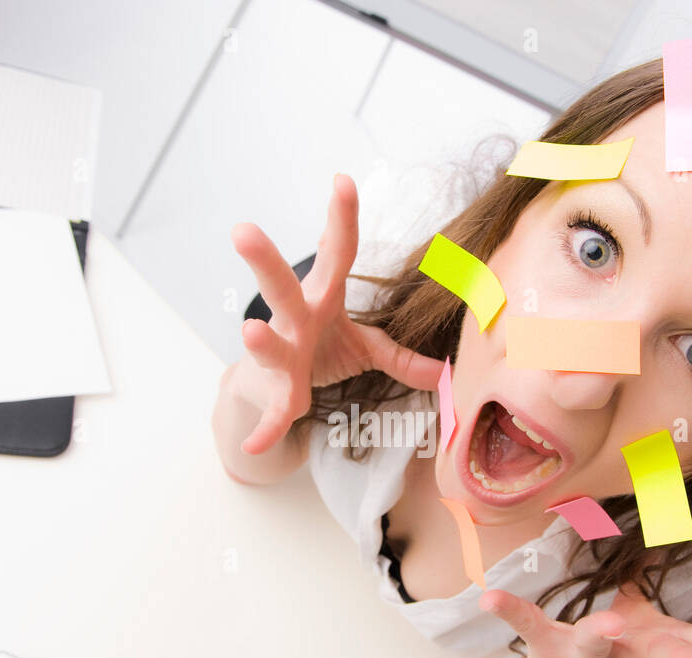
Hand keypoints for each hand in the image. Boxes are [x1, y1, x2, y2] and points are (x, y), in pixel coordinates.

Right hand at [230, 173, 444, 454]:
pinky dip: (266, 427)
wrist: (270, 389)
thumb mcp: (363, 348)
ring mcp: (281, 355)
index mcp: (322, 298)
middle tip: (242, 230)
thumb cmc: (317, 352)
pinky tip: (255, 443)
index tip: (343, 181)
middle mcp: (296, 319)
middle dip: (264, 261)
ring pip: (270, 344)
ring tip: (250, 329)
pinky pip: (274, 412)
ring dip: (261, 340)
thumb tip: (448, 369)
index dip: (339, 220)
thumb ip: (401, 355)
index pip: (336, 254)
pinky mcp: (276, 392)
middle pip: (282, 287)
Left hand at [479, 583, 691, 657]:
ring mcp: (592, 654)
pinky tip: (490, 596)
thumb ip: (671, 594)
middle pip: (672, 657)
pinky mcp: (553, 653)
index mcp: (668, 646)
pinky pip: (534, 625)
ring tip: (607, 625)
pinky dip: (512, 607)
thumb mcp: (647, 630)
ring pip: (601, 642)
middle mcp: (635, 654)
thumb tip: (683, 539)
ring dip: (603, 635)